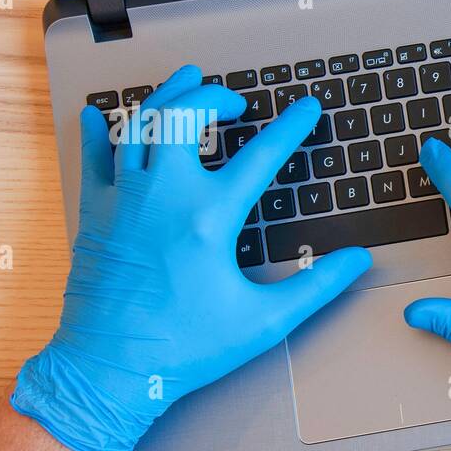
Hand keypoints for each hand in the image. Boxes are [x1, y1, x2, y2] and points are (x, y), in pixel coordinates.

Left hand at [12, 65, 371, 450]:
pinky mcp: (95, 213)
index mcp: (209, 216)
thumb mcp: (265, 321)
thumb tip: (357, 261)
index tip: (306, 109)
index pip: (261, 154)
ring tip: (184, 82)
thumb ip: (316, 286)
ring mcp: (123, 198)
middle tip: (234, 101)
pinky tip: (103, 116)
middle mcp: (163, 194)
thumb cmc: (187, 347)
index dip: (291, 127)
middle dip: (214, 97)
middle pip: (187, 116)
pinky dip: (99, 131)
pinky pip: (93, 156)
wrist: (111, 368)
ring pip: (140, 123)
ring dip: (165, 96)